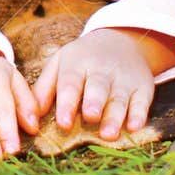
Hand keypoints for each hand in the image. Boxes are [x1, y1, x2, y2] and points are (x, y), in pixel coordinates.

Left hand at [33, 29, 154, 139]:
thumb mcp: (61, 64)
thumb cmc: (82, 60)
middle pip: (98, 86)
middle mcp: (102, 69)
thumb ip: (45, 88)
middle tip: (90, 117)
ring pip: (120, 97)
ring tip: (109, 133)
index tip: (63, 123)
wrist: (121, 41)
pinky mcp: (143, 86)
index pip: (71, 82)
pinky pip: (143, 101)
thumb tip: (31, 117)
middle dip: (94, 102)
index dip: (68, 102)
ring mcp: (124, 78)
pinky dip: (140, 114)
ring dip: (115, 115)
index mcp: (77, 63)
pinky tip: (135, 127)